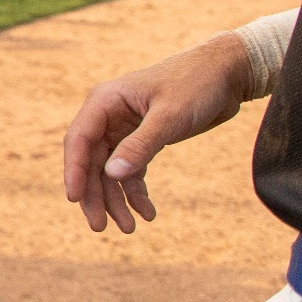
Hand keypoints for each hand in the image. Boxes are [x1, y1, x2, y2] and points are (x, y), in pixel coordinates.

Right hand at [61, 33, 252, 233]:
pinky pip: (132, 169)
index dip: (75, 171)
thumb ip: (140, 146)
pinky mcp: (142, 138)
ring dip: (117, 199)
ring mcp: (124, 128)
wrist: (226, 73)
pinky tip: (147, 212)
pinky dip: (137, 191)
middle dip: (96, 195)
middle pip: (92, 161)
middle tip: (100, 227)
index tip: (75, 200)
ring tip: (129, 228)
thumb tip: (112, 176)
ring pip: (110, 170)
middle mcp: (108, 115)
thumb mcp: (169, 117)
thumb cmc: (196, 85)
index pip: (80, 140)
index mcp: (105, 101)